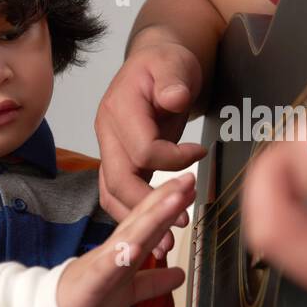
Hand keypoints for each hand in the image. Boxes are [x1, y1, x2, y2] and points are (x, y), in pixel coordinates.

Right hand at [56, 173, 195, 306]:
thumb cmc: (92, 297)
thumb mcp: (131, 290)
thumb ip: (154, 281)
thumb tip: (179, 274)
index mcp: (126, 247)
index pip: (150, 219)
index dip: (170, 202)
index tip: (189, 186)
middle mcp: (117, 247)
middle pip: (144, 217)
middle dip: (166, 197)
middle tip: (187, 179)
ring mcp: (105, 260)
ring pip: (132, 234)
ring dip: (153, 216)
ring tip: (173, 201)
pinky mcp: (94, 279)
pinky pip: (109, 265)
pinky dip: (122, 254)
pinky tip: (136, 246)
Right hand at [93, 41, 207, 257]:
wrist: (156, 62)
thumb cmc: (166, 63)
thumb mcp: (174, 63)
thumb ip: (173, 81)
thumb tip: (173, 97)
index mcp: (119, 109)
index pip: (141, 150)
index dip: (173, 159)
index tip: (199, 153)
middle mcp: (107, 133)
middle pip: (117, 181)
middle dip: (149, 205)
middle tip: (181, 222)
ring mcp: (111, 149)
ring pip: (112, 194)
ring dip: (138, 221)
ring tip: (165, 244)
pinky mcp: (121, 161)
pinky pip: (120, 194)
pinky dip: (136, 215)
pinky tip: (155, 234)